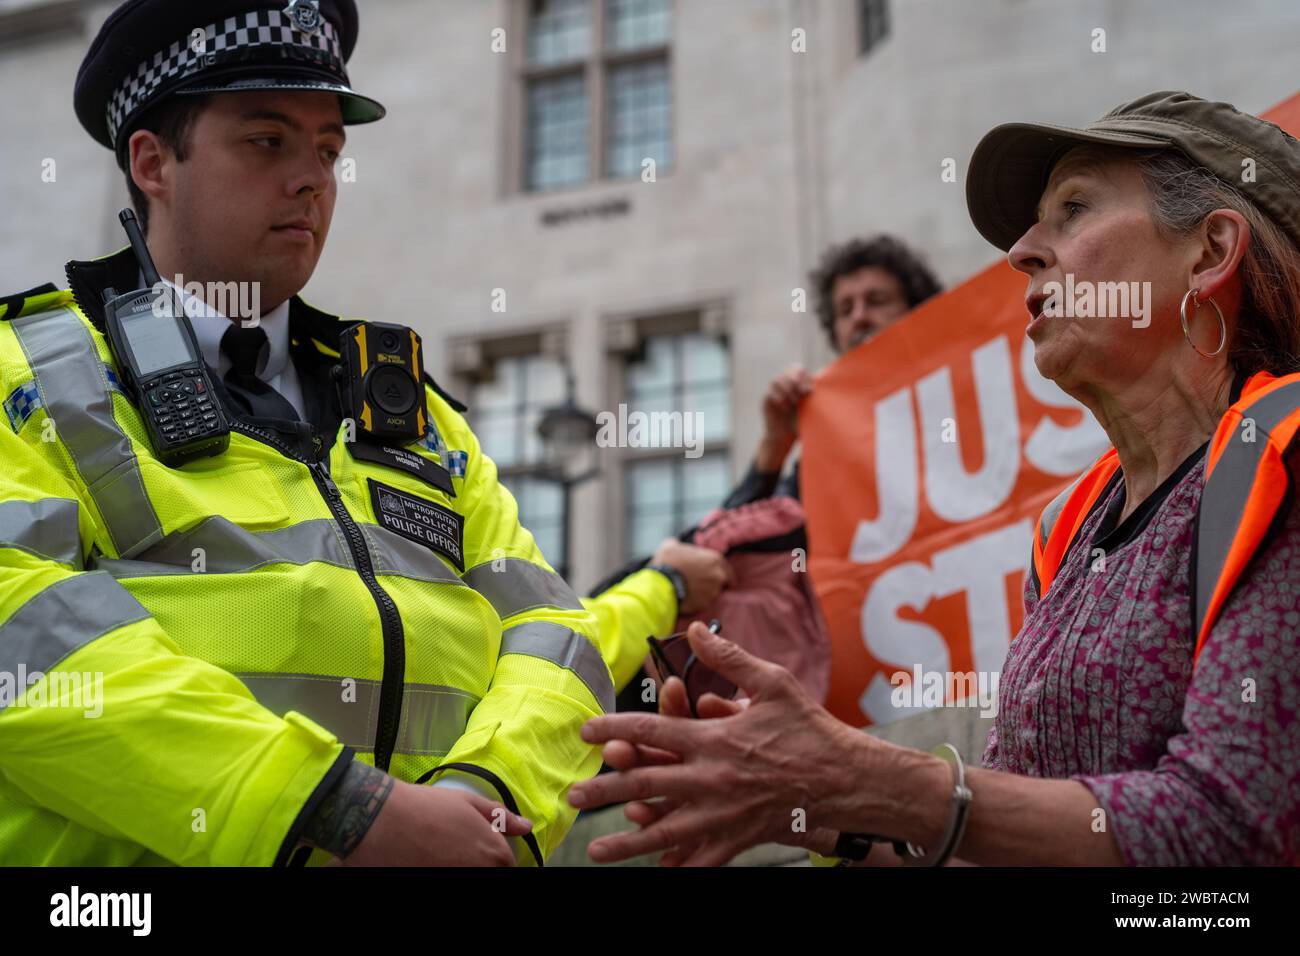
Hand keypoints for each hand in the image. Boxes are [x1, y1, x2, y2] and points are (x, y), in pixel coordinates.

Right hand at [336, 782, 531, 865]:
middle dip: (480, 864)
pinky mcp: (435, 886)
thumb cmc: (426, 807)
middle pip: (491, 874)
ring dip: (463, 867)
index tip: (479, 848)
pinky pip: (447, 880)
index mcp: (494, 853)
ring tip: (441, 854)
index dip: (495, 857)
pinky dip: (444, 871)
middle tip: (456, 851)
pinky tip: (430, 860)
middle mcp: (479, 873)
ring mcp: (456, 881)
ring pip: (471, 878)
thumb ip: (500, 817)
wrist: (381, 820)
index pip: (507, 866)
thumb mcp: (468, 802)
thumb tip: (525, 826)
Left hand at [568, 622, 871, 865]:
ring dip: (627, 841)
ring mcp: (722, 814)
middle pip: (646, 784)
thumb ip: (729, 659)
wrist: (844, 779)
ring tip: (595, 848)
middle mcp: (711, 778)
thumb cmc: (808, 728)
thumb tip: (697, 629)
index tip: (588, 731)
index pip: (651, 732)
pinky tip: (654, 873)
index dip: (615, 729)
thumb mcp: (772, 683)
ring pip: (664, 831)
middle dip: (606, 790)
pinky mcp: (738, 838)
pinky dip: (676, 867)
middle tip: (574, 794)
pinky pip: (701, 859)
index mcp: (714, 739)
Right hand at [650, 539, 731, 614]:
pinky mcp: (704, 604)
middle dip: (715, 582)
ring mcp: (713, 591)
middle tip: (702, 582)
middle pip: (723, 581)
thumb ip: (677, 545)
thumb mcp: (670, 547)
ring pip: (713, 592)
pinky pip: (703, 602)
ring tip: (691, 589)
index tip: (714, 573)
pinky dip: (697, 600)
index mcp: (715, 559)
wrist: (662, 585)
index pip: (726, 567)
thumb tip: (673, 544)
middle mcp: (718, 575)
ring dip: (705, 591)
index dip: (719, 570)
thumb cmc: (668, 563)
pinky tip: (686, 597)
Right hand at [756, 365, 812, 470]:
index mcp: (796, 383)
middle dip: (794, 381)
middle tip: (800, 394)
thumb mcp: (811, 411)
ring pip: (776, 380)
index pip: (798, 369)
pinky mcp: (766, 400)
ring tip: (793, 402)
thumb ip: (815, 400)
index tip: (809, 392)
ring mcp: (774, 391)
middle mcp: (784, 384)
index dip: (803, 377)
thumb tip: (827, 394)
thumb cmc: (801, 423)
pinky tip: (785, 408)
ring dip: (786, 390)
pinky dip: (779, 398)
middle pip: (787, 371)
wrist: (785, 436)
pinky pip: (770, 392)